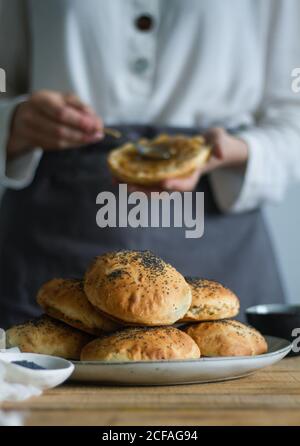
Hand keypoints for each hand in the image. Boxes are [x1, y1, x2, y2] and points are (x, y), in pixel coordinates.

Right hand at [7, 90, 103, 158]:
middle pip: (59, 130)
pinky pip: (55, 147)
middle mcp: (31, 115)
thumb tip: (97, 123)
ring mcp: (29, 131)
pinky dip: (72, 145)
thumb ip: (82, 108)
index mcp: (41, 99)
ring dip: (79, 141)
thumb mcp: (66, 99)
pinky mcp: (32, 142)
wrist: (27, 113)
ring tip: (93, 138)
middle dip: (81, 134)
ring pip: (58, 141)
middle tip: (97, 135)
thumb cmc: (51, 104)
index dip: (79, 121)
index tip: (94, 126)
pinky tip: (82, 141)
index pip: (60, 113)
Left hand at [127, 128, 247, 192]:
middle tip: (128, 187)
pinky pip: (142, 178)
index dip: (175, 185)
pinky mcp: (157, 173)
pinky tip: (115, 173)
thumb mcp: (220, 140)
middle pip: (161, 191)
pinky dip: (129, 177)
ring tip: (115, 180)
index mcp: (192, 176)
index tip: (164, 183)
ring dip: (131, 186)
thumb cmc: (213, 144)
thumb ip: (220, 145)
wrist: (207, 148)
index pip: (184, 184)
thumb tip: (218, 153)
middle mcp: (177, 180)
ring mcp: (166, 178)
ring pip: (147, 187)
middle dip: (144, 191)